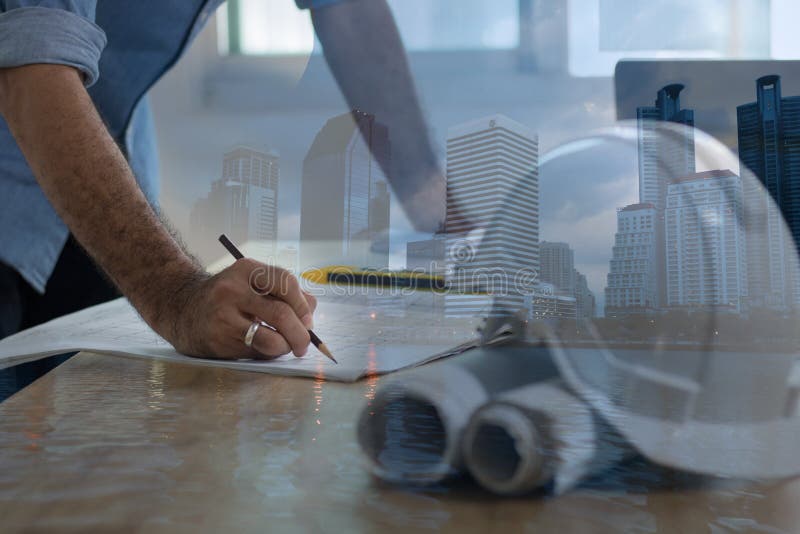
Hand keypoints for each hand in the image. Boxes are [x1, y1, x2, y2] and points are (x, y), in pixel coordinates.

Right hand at [163, 259, 316, 359]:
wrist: (182, 308)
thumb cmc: (228, 296)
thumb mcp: (251, 282)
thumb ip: (283, 292)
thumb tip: (311, 310)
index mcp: (245, 270)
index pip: (285, 282)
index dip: (303, 304)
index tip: (308, 320)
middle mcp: (232, 291)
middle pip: (281, 314)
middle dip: (301, 334)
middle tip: (305, 344)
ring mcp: (223, 318)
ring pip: (270, 340)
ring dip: (285, 348)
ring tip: (285, 347)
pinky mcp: (218, 342)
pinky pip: (256, 354)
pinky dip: (267, 354)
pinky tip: (262, 348)